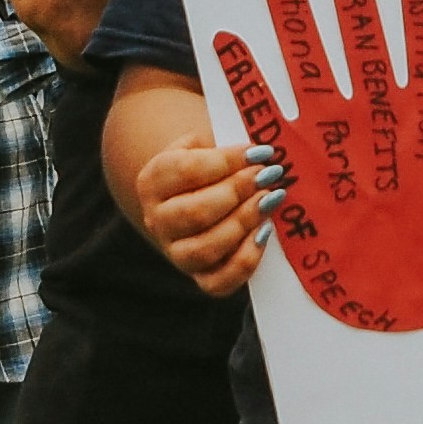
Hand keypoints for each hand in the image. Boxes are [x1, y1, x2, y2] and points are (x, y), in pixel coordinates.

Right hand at [136, 130, 281, 297]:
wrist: (194, 195)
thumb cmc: (208, 166)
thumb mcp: (205, 144)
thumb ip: (223, 141)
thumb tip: (260, 151)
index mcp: (153, 181)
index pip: (187, 170)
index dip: (228, 161)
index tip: (260, 152)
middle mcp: (157, 220)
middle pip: (196, 212)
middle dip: (238, 192)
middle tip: (268, 175)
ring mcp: (176, 253)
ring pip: (206, 249)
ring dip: (244, 223)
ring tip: (269, 199)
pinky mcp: (200, 278)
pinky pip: (219, 282)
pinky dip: (246, 260)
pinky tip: (264, 232)